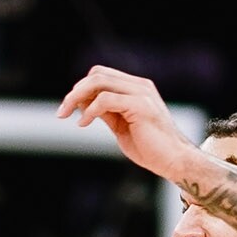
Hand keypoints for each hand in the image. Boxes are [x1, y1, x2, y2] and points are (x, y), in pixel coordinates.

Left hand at [57, 66, 195, 181]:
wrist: (174, 161)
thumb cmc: (150, 148)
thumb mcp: (122, 127)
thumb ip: (107, 113)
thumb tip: (84, 105)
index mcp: (136, 88)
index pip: (102, 76)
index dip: (82, 89)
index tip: (68, 108)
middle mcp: (139, 85)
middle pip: (98, 74)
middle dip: (75, 91)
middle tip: (61, 112)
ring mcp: (141, 93)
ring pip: (99, 82)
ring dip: (77, 98)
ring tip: (66, 115)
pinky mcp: (140, 106)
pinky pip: (106, 100)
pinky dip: (90, 111)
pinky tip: (83, 124)